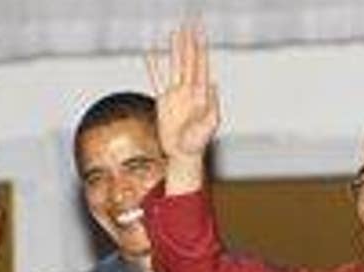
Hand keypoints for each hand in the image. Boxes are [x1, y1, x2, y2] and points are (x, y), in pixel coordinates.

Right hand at [145, 22, 220, 190]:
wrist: (183, 154)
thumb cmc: (198, 142)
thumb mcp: (209, 124)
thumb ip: (212, 104)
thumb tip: (213, 82)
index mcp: (201, 92)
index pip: (200, 65)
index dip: (200, 48)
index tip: (200, 32)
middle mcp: (190, 89)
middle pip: (189, 60)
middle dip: (189, 42)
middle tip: (188, 24)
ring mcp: (177, 94)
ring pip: (175, 66)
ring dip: (175, 49)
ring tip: (174, 32)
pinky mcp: (164, 101)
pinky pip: (157, 80)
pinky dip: (153, 67)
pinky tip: (150, 55)